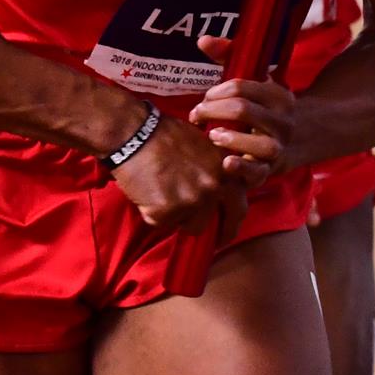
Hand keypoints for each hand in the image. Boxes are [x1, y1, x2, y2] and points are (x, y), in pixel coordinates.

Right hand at [109, 106, 247, 236]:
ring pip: (186, 225)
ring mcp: (191, 200)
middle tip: (209, 244)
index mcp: (227, 172)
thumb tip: (218, 195)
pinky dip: (151, 212)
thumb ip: (216, 170)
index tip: (226, 232)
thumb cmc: (164, 134)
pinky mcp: (166, 210)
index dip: (232, 223)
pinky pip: (159, 222)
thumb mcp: (205, 146)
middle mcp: (214, 188)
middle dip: (213, 234)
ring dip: (174, 216)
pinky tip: (145, 191)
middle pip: (214, 224)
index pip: (239, 207)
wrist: (134, 131)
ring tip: (160, 193)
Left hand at [191, 34, 297, 188]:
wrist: (302, 137)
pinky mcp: (271, 169)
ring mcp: (279, 146)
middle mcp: (282, 121)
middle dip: (213, 111)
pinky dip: (242, 168)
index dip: (216, 92)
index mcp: (279, 95)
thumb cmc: (264, 106)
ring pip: (259, 143)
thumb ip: (228, 56)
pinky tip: (226, 163)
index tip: (206, 97)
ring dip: (231, 138)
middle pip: (244, 110)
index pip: (242, 87)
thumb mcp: (255, 80)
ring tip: (212, 135)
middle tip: (196, 115)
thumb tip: (202, 40)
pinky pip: (259, 172)